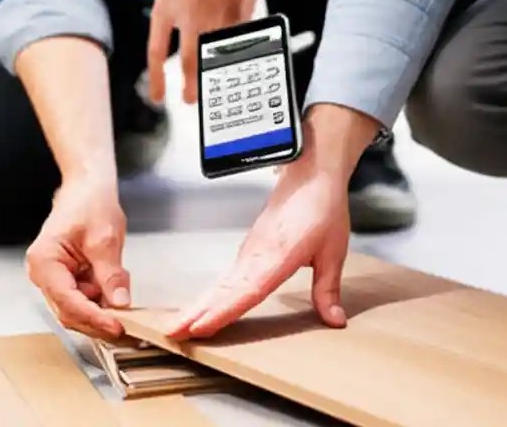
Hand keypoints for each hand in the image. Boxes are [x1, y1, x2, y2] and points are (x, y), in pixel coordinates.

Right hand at [25, 182, 129, 338]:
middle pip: (70, 312)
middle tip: (128, 327)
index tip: (117, 326)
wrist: (88, 188)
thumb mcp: (105, 238)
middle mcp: (43, 274)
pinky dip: (103, 300)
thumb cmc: (89, 203)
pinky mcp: (68, 280)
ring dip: (103, 311)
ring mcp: (54, 279)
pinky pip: (85, 299)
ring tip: (126, 301)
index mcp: (44, 262)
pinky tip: (117, 289)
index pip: (67, 302)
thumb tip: (120, 303)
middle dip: (99, 320)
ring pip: (78, 310)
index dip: (93, 318)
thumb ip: (111, 274)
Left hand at [147, 0, 270, 105]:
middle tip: (190, 100)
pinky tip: (236, 62)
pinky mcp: (238, 13)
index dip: (157, 77)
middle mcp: (188, 12)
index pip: (156, 50)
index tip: (157, 97)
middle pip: (189, 59)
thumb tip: (171, 51)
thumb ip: (175, 19)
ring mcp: (215, 13)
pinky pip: (236, 42)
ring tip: (216, 85)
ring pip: (213, 53)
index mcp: (167, 7)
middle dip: (190, 84)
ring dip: (214, 72)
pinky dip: (235, 54)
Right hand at [167, 155, 351, 339]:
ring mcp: (249, 251)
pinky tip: (201, 307)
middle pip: (222, 290)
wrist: (309, 173)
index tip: (200, 327)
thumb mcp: (333, 253)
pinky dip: (210, 294)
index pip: (247, 291)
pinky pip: (227, 276)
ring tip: (176, 326)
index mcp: (277, 257)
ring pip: (220, 284)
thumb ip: (328, 289)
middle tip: (171, 334)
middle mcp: (256, 255)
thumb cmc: (323, 208)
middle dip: (195, 314)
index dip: (223, 311)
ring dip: (197, 306)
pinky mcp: (249, 249)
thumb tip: (335, 321)